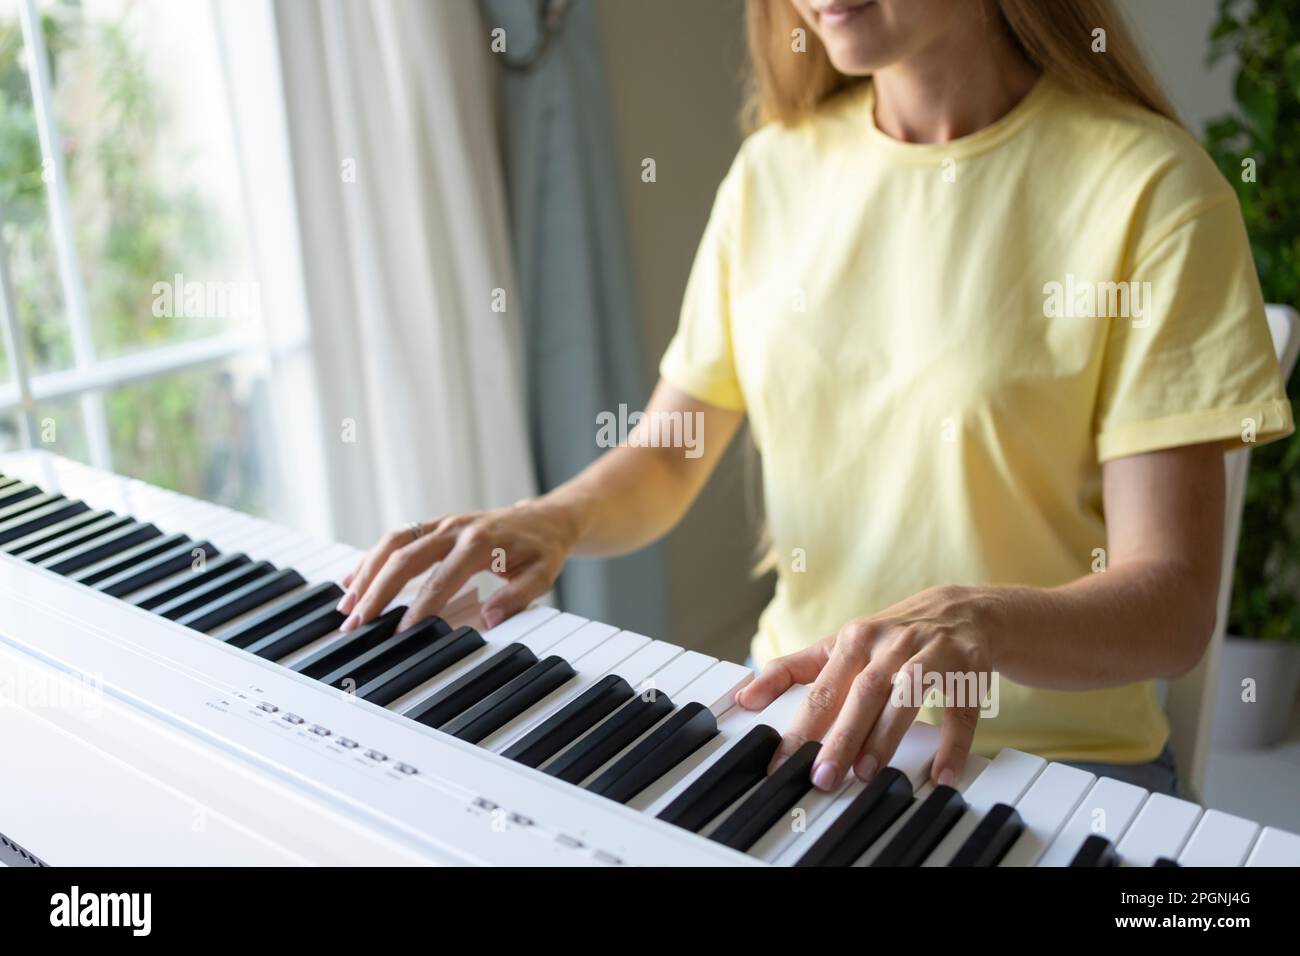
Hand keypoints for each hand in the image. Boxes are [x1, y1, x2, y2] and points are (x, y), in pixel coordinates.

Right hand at [336, 499, 580, 632]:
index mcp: (480, 542)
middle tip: (356, 623)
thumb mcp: (543, 574)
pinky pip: (397, 538)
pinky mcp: (435, 524)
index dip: (419, 607)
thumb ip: (518, 596)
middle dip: (376, 592)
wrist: (545, 517)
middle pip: (404, 559)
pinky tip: (352, 579)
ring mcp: (442, 524)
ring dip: (366, 573)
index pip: (440, 579)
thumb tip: (489, 618)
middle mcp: (455, 529)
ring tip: (346, 605)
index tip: (399, 632)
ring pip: (393, 544)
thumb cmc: (542, 549)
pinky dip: (371, 557)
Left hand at [734, 585, 993, 792]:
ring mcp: (932, 654)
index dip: (799, 724)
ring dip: (886, 734)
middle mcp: (890, 644)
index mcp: (854, 640)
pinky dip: (952, 744)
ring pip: (907, 694)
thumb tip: (745, 697)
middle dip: (841, 735)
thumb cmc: (889, 638)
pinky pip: (961, 710)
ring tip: (866, 773)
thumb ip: (793, 669)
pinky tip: (941, 776)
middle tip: (822, 776)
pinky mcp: (969, 669)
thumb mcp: (840, 646)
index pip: (821, 687)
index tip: (780, 761)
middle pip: (862, 691)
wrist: (961, 611)